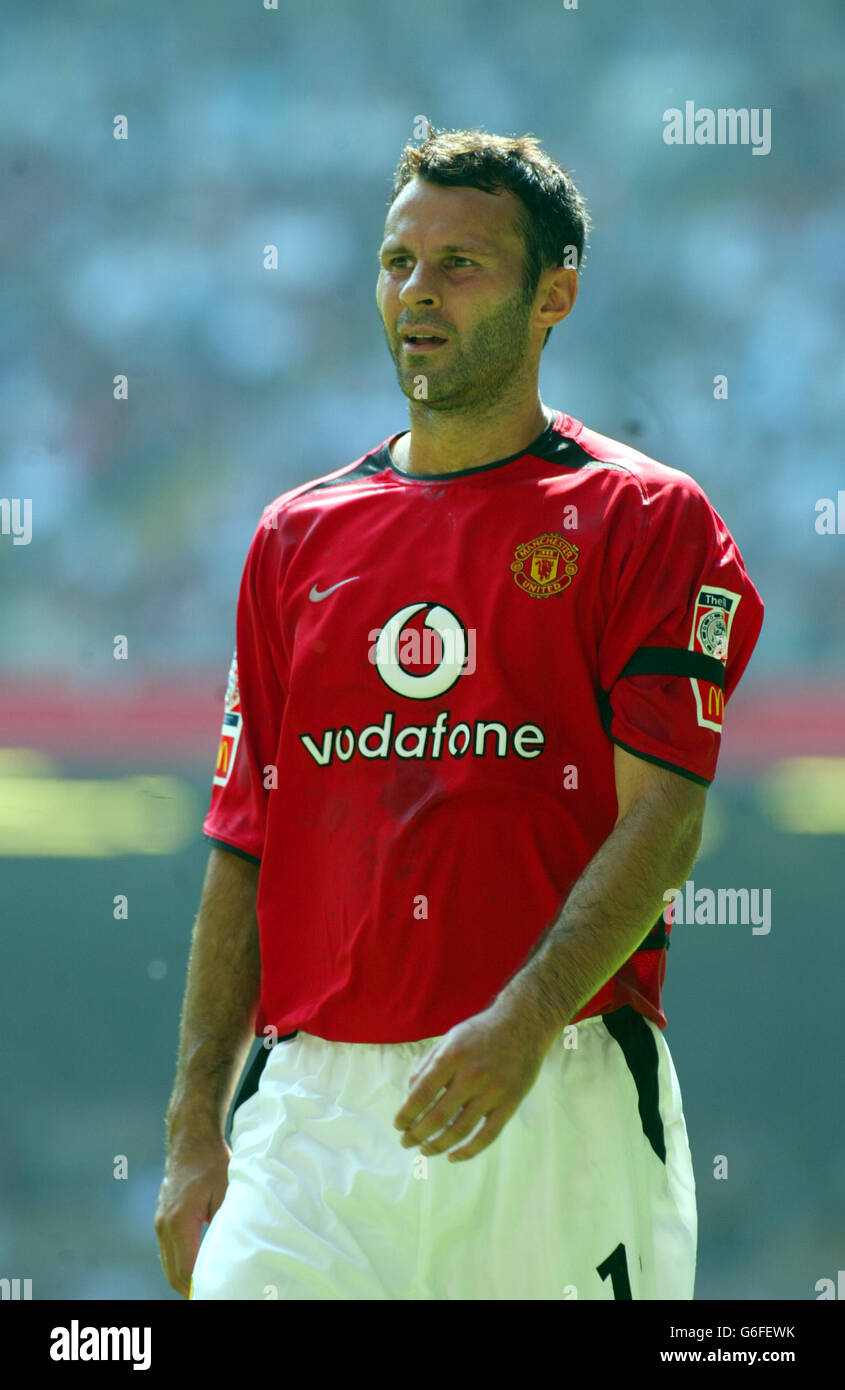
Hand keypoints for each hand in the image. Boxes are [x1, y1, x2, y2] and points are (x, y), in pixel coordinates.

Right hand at [155, 1132, 230, 1298]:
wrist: (190, 1138)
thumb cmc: (211, 1161)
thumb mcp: (226, 1191)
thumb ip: (226, 1223)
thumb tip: (232, 1253)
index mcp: (179, 1222)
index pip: (186, 1270)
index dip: (199, 1288)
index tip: (214, 1295)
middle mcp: (164, 1226)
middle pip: (173, 1273)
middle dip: (190, 1291)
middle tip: (211, 1296)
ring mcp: (160, 1222)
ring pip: (168, 1265)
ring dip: (183, 1280)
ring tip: (205, 1289)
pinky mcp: (162, 1218)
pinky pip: (167, 1252)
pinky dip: (179, 1266)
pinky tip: (195, 1271)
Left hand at [392, 1003, 555, 1163]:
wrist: (523, 1024)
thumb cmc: (480, 1033)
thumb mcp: (449, 1039)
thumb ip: (427, 1065)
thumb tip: (409, 1097)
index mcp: (452, 1057)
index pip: (421, 1094)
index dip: (406, 1114)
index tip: (398, 1125)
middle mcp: (472, 1076)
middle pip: (437, 1117)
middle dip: (416, 1134)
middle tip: (405, 1142)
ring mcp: (493, 1092)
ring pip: (460, 1131)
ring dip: (437, 1145)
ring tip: (424, 1150)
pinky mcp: (510, 1104)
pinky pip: (487, 1136)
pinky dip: (468, 1151)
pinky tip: (453, 1156)